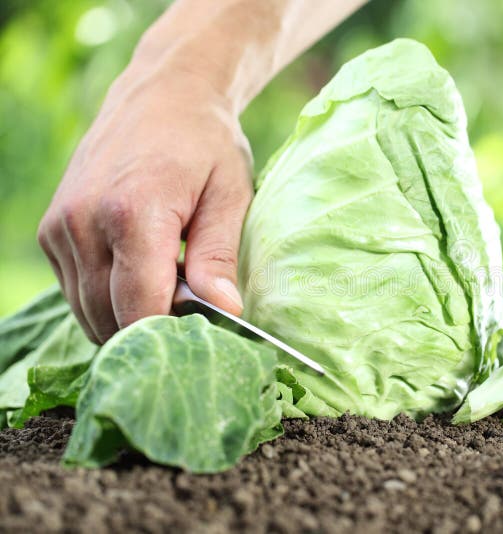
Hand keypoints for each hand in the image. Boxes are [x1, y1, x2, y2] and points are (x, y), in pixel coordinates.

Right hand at [38, 66, 252, 343]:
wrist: (162, 95)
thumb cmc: (206, 144)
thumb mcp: (230, 196)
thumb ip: (218, 257)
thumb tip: (226, 311)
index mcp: (132, 213)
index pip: (139, 310)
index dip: (171, 335)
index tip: (202, 333)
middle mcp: (83, 222)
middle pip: (109, 318)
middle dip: (152, 328)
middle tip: (193, 309)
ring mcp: (60, 227)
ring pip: (87, 311)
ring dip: (127, 314)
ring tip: (169, 285)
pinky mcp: (51, 230)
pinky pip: (75, 290)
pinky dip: (106, 296)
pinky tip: (142, 271)